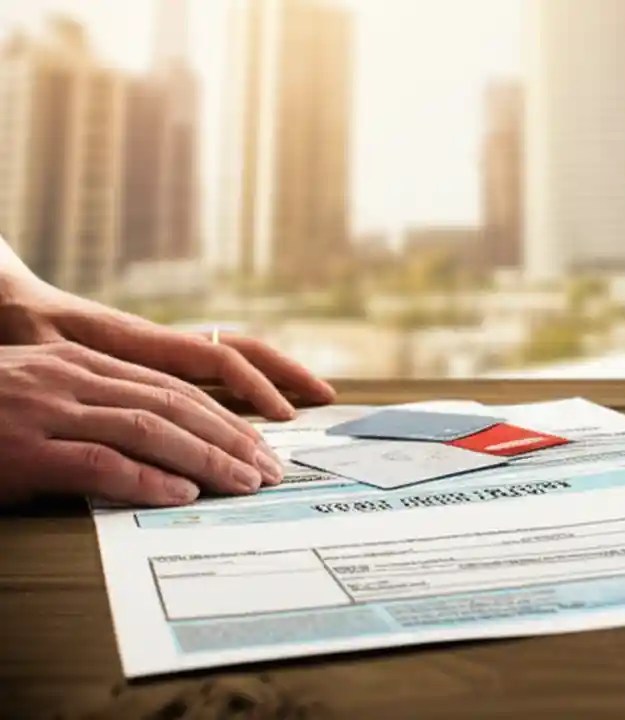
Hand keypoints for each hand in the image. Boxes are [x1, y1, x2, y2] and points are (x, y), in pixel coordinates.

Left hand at [0, 276, 334, 420]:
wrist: (8, 304)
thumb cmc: (22, 333)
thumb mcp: (42, 358)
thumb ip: (81, 378)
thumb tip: (127, 406)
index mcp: (144, 342)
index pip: (218, 359)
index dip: (256, 387)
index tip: (283, 418)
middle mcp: (165, 343)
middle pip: (243, 349)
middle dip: (288, 373)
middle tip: (326, 401)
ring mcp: (167, 349)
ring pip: (236, 354)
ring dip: (278, 375)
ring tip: (312, 399)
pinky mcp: (161, 359)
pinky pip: (218, 368)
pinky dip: (251, 384)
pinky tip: (264, 406)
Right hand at [0, 343, 284, 506]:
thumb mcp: (41, 399)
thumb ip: (95, 412)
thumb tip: (162, 451)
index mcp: (78, 363)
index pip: (170, 386)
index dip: (222, 415)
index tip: (261, 444)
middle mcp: (68, 377)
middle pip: (173, 403)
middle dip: (230, 437)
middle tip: (269, 470)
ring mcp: (44, 410)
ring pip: (148, 428)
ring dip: (206, 458)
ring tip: (244, 484)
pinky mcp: (21, 449)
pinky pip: (98, 462)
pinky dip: (146, 479)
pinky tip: (181, 495)